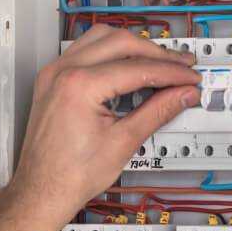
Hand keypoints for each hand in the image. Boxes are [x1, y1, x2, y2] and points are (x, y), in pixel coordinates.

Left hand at [0, 25, 200, 230]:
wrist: (41, 191)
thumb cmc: (72, 175)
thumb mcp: (124, 142)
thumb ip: (158, 112)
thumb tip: (183, 94)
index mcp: (79, 86)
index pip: (137, 68)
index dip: (171, 71)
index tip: (190, 77)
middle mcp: (63, 72)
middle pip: (121, 43)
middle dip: (156, 53)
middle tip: (182, 66)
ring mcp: (53, 73)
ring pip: (101, 38)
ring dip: (132, 46)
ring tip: (158, 62)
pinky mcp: (51, 79)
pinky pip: (84, 50)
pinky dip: (109, 52)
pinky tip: (127, 65)